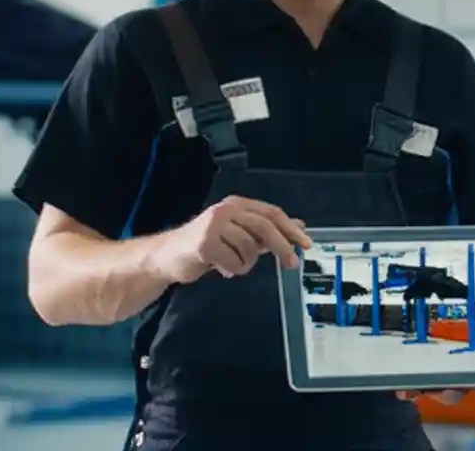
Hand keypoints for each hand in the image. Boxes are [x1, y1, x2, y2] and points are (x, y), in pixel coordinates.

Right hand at [156, 195, 312, 282]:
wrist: (168, 256)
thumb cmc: (206, 245)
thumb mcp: (240, 234)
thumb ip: (266, 230)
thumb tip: (298, 226)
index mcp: (237, 204)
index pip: (271, 213)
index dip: (291, 229)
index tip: (306, 243)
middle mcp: (226, 210)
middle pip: (265, 227)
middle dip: (283, 247)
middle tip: (293, 264)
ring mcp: (214, 225)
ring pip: (250, 249)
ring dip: (246, 263)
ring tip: (232, 263)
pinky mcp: (205, 243)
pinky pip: (234, 263)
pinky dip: (232, 270)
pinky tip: (219, 267)